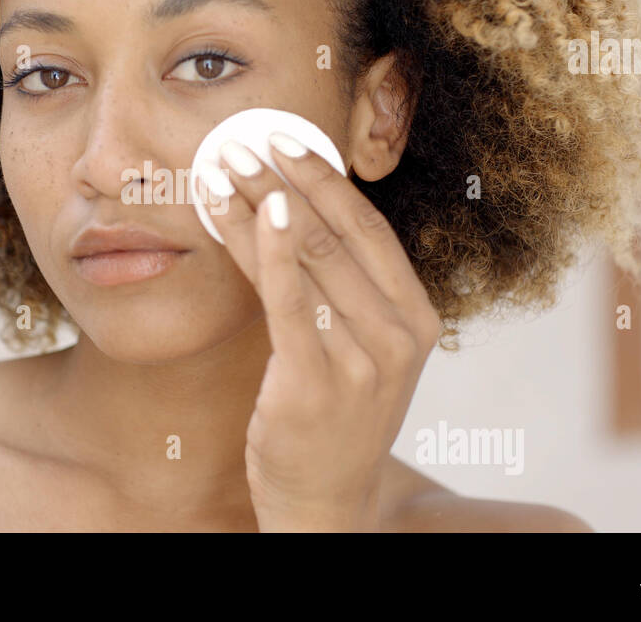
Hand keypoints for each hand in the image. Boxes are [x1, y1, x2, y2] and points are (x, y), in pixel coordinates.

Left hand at [194, 132, 441, 531]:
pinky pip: (287, 301)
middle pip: (337, 235)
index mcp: (419, 320)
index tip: (285, 139)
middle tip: (240, 140)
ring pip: (306, 259)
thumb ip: (341, 290)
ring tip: (221, 168)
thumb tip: (289, 210)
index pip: (371, 229)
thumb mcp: (360, 350)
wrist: (327, 501)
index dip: (325, 178)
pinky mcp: (314, 383)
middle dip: (283, 178)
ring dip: (259, 203)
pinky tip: (244, 210)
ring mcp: (362, 362)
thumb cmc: (337, 417)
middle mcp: (400, 337)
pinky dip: (266, 249)